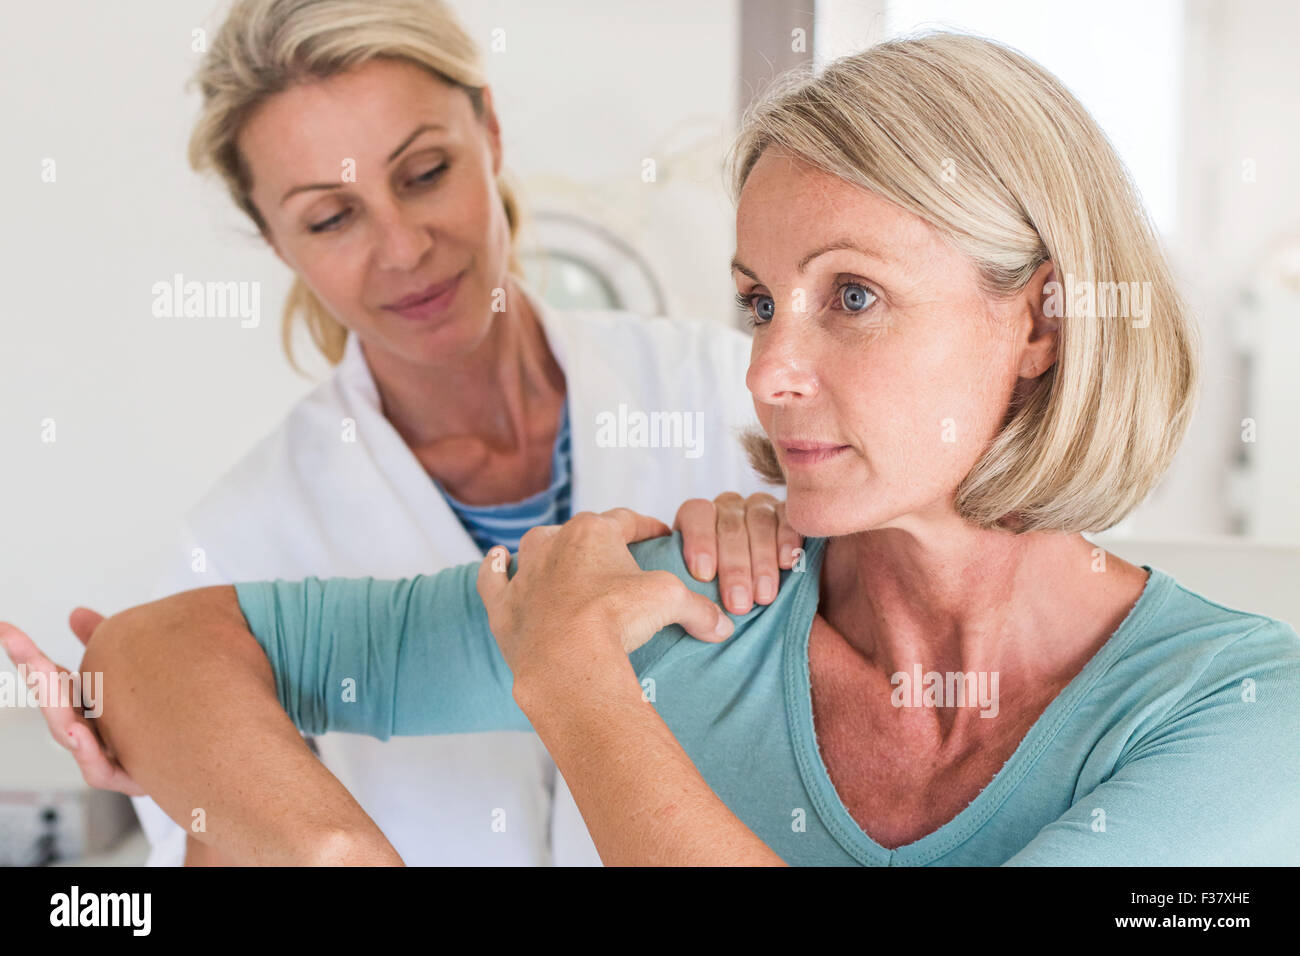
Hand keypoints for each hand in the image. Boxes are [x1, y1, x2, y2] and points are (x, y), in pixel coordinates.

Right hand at [0, 609, 144, 795]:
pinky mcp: (124, 778)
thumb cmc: (152, 720)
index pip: (52, 675)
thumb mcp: (127, 675)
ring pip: (68, 732)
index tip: (5, 630)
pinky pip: (98, 768)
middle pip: (55, 700)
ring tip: (41, 672)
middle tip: (21, 648)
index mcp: (85, 704)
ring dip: (54, 703)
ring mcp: (101, 755)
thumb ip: (101, 645)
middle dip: (36, 673)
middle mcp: (87, 729)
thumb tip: (76, 613)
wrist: (190, 762)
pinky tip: (77, 732)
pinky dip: (86, 751)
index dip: (29, 654)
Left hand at [475, 508, 733, 697]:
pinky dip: (494, 568)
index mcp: (595, 532)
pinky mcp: (503, 605)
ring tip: (561, 558)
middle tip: (617, 559)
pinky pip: (492, 577)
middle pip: (581, 532)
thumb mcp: (670, 604)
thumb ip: (699, 609)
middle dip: (599, 541)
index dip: (646, 527)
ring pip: (535, 547)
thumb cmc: (617, 621)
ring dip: (548, 551)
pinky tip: (497, 559)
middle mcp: (555, 542)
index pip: (627, 520)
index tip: (659, 535)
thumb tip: (724, 626)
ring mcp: (525, 573)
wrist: (566, 661)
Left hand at [673, 492, 802, 614]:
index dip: (699, 541)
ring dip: (762, 562)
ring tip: (763, 597)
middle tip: (738, 603)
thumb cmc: (718, 591)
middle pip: (731, 527)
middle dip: (735, 568)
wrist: (760, 591)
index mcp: (700, 515)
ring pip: (760, 523)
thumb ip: (691, 585)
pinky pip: (788, 520)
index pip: (696, 514)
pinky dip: (788, 541)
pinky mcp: (788, 513)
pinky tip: (786, 564)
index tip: (703, 575)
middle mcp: (730, 507)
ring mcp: (760, 508)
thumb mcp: (699, 584)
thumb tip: (686, 602)